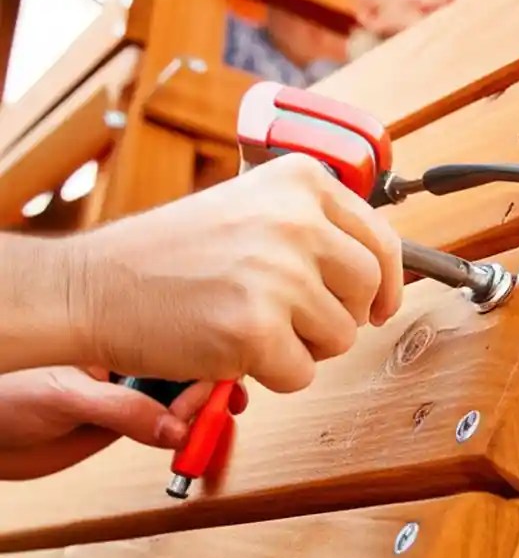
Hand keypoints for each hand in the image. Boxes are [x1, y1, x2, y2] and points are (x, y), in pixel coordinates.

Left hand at [0, 367, 220, 479]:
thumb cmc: (3, 397)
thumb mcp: (65, 397)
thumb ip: (123, 411)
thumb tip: (176, 429)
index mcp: (113, 337)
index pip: (172, 346)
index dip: (198, 371)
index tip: (206, 400)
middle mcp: (126, 361)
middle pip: (185, 368)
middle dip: (209, 390)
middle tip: (220, 415)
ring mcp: (127, 392)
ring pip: (180, 397)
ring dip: (201, 413)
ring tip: (212, 430)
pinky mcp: (123, 422)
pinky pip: (165, 424)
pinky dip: (185, 434)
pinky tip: (194, 440)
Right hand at [70, 153, 403, 393]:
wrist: (92, 286)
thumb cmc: (167, 254)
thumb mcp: (249, 208)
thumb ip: (312, 227)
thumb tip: (378, 269)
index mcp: (300, 182)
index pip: (382, 240)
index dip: (387, 283)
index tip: (379, 304)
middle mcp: (297, 221)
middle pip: (369, 289)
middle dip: (342, 315)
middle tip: (298, 322)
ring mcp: (278, 276)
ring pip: (341, 336)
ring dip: (305, 347)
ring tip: (254, 326)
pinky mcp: (256, 331)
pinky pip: (303, 373)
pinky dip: (273, 375)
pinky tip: (233, 348)